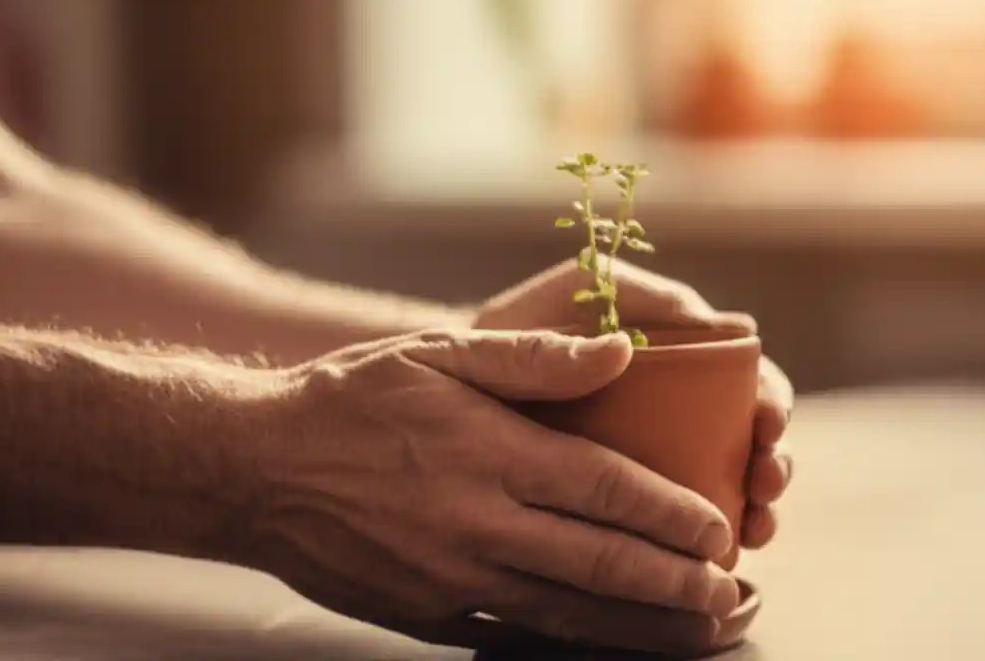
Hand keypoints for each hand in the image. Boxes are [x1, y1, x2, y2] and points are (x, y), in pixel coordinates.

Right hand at [220, 329, 745, 654]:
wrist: (253, 468)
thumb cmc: (350, 400)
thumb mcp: (437, 353)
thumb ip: (533, 358)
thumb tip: (622, 354)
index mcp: (490, 453)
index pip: (606, 487)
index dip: (672, 512)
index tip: (719, 526)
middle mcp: (478, 523)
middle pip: (601, 562)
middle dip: (676, 584)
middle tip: (731, 593)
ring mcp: (452, 577)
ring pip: (569, 612)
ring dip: (642, 626)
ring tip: (700, 631)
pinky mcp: (426, 611)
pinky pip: (514, 632)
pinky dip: (572, 641)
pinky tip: (609, 642)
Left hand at [475, 259, 793, 549]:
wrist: (445, 387)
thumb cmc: (510, 332)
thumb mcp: (567, 300)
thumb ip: (629, 295)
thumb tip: (699, 316)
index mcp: (671, 347)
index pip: (743, 371)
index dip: (768, 396)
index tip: (767, 421)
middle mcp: (675, 399)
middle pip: (747, 433)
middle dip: (769, 459)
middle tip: (766, 481)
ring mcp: (655, 446)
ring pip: (724, 479)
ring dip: (752, 503)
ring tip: (754, 528)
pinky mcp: (628, 491)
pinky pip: (677, 515)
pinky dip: (704, 535)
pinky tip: (719, 558)